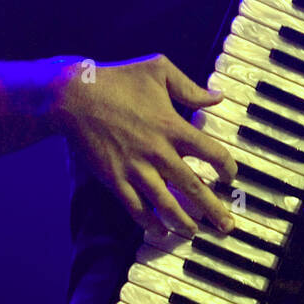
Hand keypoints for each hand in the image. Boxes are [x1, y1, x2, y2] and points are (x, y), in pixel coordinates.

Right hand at [51, 53, 238, 241]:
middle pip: (193, 188)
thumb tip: (217, 96)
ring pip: (166, 204)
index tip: (230, 176)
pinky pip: (135, 208)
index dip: (227, 167)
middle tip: (227, 226)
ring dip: (183, 222)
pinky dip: (149, 223)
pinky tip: (160, 232)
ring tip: (195, 233)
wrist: (73, 96)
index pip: (212, 153)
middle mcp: (158, 153)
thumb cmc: (117, 79)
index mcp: (173, 127)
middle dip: (213, 209)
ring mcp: (135, 169)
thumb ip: (190, 87)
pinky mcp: (114, 179)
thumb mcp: (159, 69)